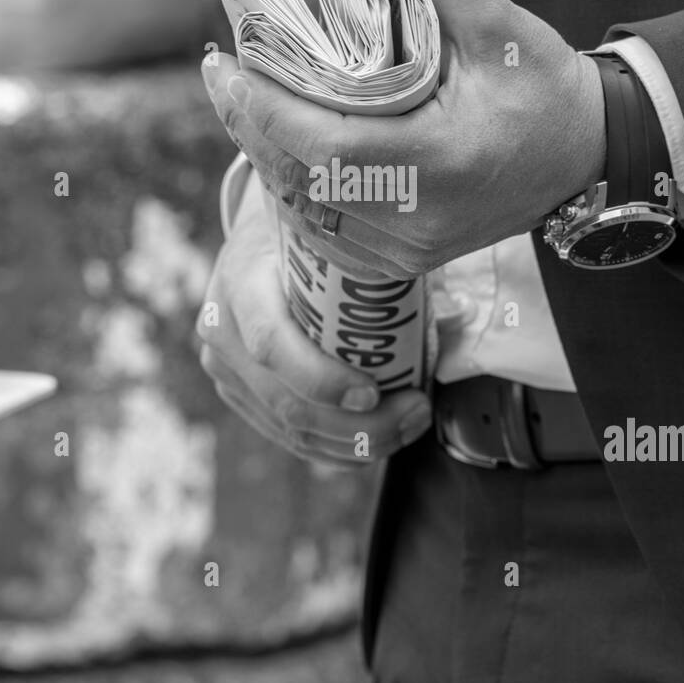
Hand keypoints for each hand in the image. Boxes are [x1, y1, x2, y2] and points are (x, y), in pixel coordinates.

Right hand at [196, 172, 432, 466]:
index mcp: (240, 282)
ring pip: (291, 429)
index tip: (375, 391)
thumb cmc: (304, 234)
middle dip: (359, 423)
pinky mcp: (239, 394)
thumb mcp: (331, 234)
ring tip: (411, 425)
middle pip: (288, 402)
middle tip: (417, 410)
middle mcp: (222, 332)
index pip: (272, 344)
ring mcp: (225, 370)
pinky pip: (288, 435)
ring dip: (358, 442)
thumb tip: (461, 316)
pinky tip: (379, 443)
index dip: (322, 379)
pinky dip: (336, 448)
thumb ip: (384, 268)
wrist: (257, 236)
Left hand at [202, 0, 605, 278]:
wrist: (587, 156)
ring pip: (309, 212)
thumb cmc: (546, 88)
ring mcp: (411, 248)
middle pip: (305, 181)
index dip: (271, 109)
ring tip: (240, 102)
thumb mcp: (500, 23)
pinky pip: (328, 235)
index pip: (330, 145)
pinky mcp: (405, 260)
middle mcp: (421, 218)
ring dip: (267, 158)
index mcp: (445, 161)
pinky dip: (295, 193)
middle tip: (219, 74)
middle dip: (251, 125)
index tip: (231, 65)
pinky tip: (276, 153)